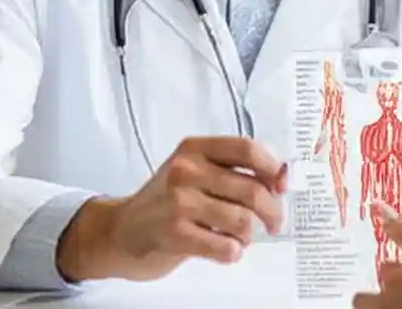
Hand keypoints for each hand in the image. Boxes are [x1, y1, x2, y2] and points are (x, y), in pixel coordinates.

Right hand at [56, 136, 285, 281]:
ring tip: (238, 238)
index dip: (273, 169)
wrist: (120, 231)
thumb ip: (233, 172)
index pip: (247, 149)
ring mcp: (178, 202)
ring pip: (243, 221)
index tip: (282, 186)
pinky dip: (233, 252)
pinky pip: (225, 247)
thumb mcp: (194, 173)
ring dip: (248, 236)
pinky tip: (224, 250)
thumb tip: (282, 180)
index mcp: (195, 149)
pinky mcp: (175, 234)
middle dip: (272, 212)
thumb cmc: (164, 202)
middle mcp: (186, 170)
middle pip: (252, 189)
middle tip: (273, 223)